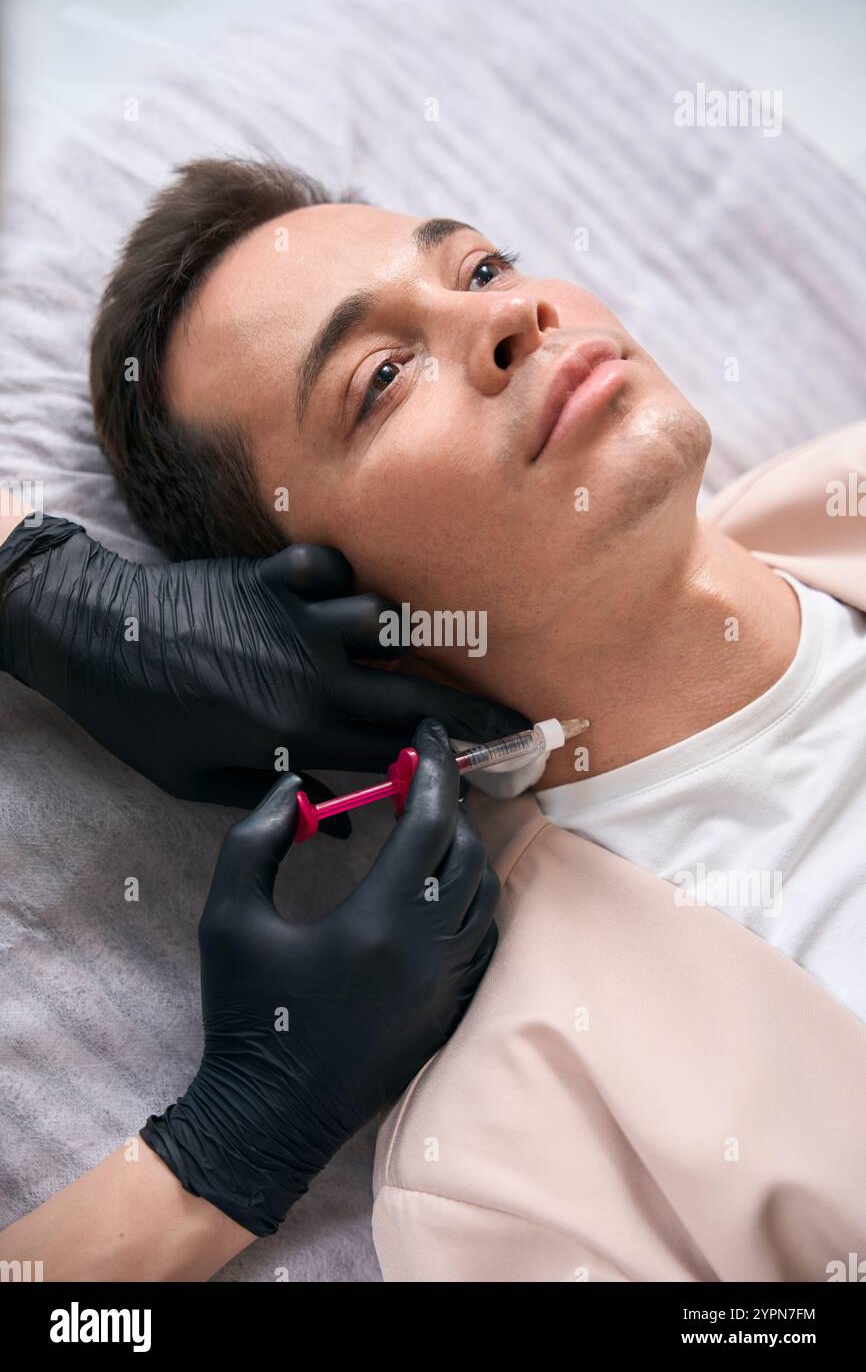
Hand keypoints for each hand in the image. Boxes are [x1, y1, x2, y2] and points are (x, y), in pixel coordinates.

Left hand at [0, 516, 527, 809]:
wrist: (91, 640)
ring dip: (394, 633)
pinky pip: (330, 566)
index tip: (496, 761)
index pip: (397, 752)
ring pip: (382, 619)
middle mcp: (310, 675)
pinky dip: (339, 578)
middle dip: (476, 710)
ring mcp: (294, 619)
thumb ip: (282, 798)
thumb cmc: (145, 723)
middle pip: (416, 693)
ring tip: (398, 645)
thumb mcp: (206, 784)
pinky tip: (331, 595)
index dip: (451, 758)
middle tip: (521, 718)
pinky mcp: (271, 576)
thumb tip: (347, 819)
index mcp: (297, 734)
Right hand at [140, 717, 499, 1235]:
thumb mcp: (229, 917)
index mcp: (377, 922)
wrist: (269, 1116)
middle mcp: (427, 950)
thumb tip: (297, 789)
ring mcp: (446, 985)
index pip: (430, 820)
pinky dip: (469, 895)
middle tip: (414, 776)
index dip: (434, 768)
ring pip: (484, 893)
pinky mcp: (450, 1010)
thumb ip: (257, 839)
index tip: (428, 734)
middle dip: (448, 803)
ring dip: (463, 847)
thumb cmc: (245, 1014)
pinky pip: (481, 935)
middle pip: (468, 851)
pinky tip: (435, 883)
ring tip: (426, 822)